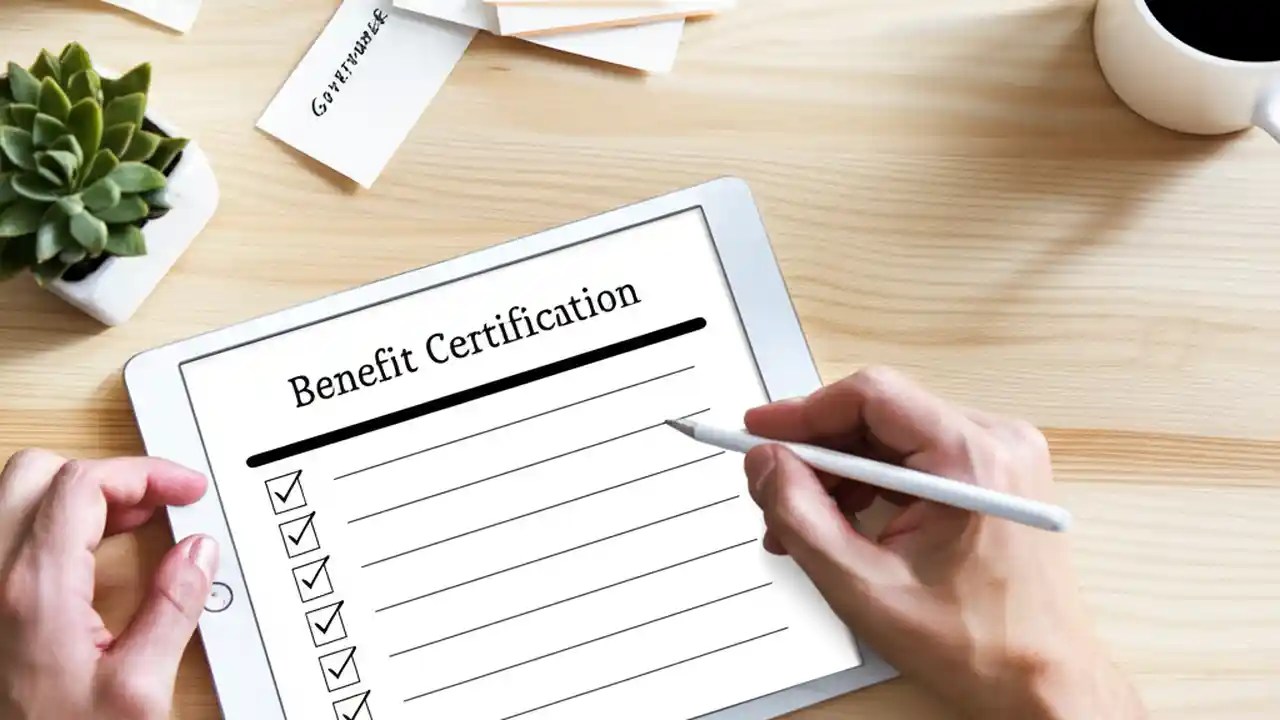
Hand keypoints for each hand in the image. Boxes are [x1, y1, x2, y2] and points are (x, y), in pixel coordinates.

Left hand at [0, 450, 216, 719]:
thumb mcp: (138, 690)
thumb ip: (172, 609)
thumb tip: (196, 552)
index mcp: (35, 589)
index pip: (84, 483)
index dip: (145, 474)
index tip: (185, 492)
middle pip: (39, 474)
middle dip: (108, 475)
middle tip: (159, 502)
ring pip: (17, 497)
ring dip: (79, 496)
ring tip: (133, 522)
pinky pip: (12, 534)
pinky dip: (57, 524)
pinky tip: (95, 553)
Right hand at [743, 367, 1144, 718]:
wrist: (1042, 680)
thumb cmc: (979, 646)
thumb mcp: (864, 586)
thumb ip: (801, 516)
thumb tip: (764, 462)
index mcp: (973, 461)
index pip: (872, 396)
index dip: (805, 411)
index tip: (760, 429)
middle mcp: (996, 443)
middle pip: (879, 413)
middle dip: (817, 452)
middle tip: (772, 487)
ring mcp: (1000, 456)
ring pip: (892, 435)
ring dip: (840, 473)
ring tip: (804, 523)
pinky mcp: (994, 473)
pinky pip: (915, 456)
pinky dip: (871, 484)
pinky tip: (842, 522)